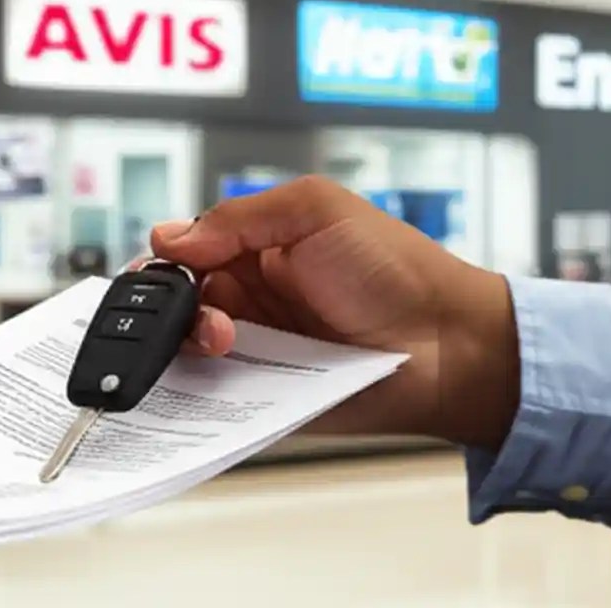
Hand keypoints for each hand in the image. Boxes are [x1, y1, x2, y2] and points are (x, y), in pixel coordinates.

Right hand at [148, 175, 520, 447]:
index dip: (168, 263)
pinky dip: (203, 395)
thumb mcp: (316, 211)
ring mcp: (260, 349)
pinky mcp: (269, 398)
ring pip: (189, 354)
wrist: (448, 345)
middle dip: (175, 310)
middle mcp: (254, 298)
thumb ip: (239, 217)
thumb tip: (169, 237)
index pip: (188, 252)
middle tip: (206, 315)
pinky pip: (219, 399)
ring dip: (190, 349)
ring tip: (224, 344)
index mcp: (260, 247)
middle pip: (179, 305)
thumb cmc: (398, 270)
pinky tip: (212, 381)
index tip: (162, 273)